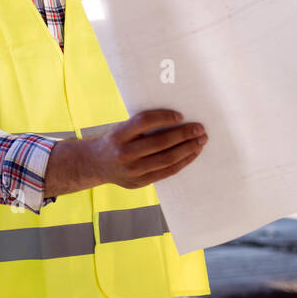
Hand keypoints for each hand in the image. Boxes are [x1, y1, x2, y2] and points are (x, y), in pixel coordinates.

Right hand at [88, 109, 207, 188]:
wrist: (96, 164)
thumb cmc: (115, 141)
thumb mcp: (121, 129)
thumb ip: (142, 126)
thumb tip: (177, 119)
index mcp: (118, 135)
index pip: (144, 121)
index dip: (164, 117)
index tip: (181, 115)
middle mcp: (124, 154)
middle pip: (160, 142)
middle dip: (184, 134)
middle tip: (200, 128)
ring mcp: (132, 171)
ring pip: (167, 159)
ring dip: (188, 149)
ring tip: (200, 140)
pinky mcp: (140, 182)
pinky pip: (167, 172)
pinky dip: (183, 161)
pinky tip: (192, 153)